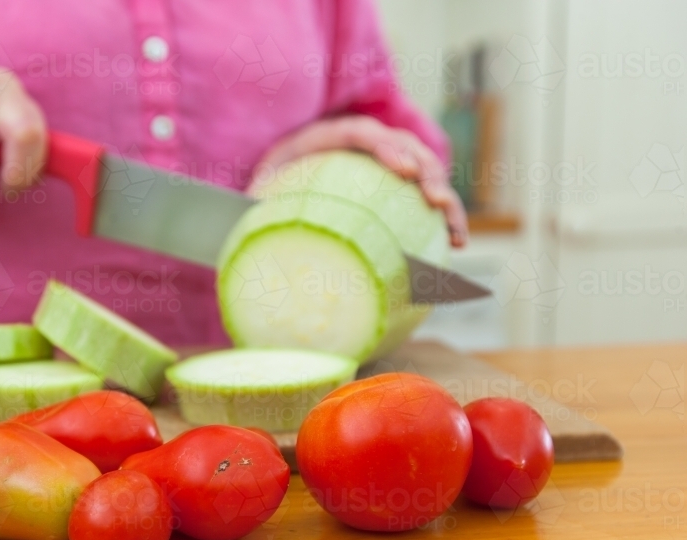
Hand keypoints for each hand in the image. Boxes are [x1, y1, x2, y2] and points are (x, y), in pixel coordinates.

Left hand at [249, 116, 467, 246]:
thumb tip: (247, 229)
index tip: (401, 171)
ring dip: (444, 198)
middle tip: (437, 201)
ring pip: (421, 172)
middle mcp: (351, 149)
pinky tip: (454, 244)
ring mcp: (373, 169)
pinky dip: (441, 219)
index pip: (358, 133)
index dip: (384, 147)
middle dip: (427, 170)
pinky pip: (420, 199)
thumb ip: (250, 212)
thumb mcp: (246, 206)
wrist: (257, 211)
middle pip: (401, 146)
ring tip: (456, 232)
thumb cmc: (250, 208)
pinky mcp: (386, 193)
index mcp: (315, 142)